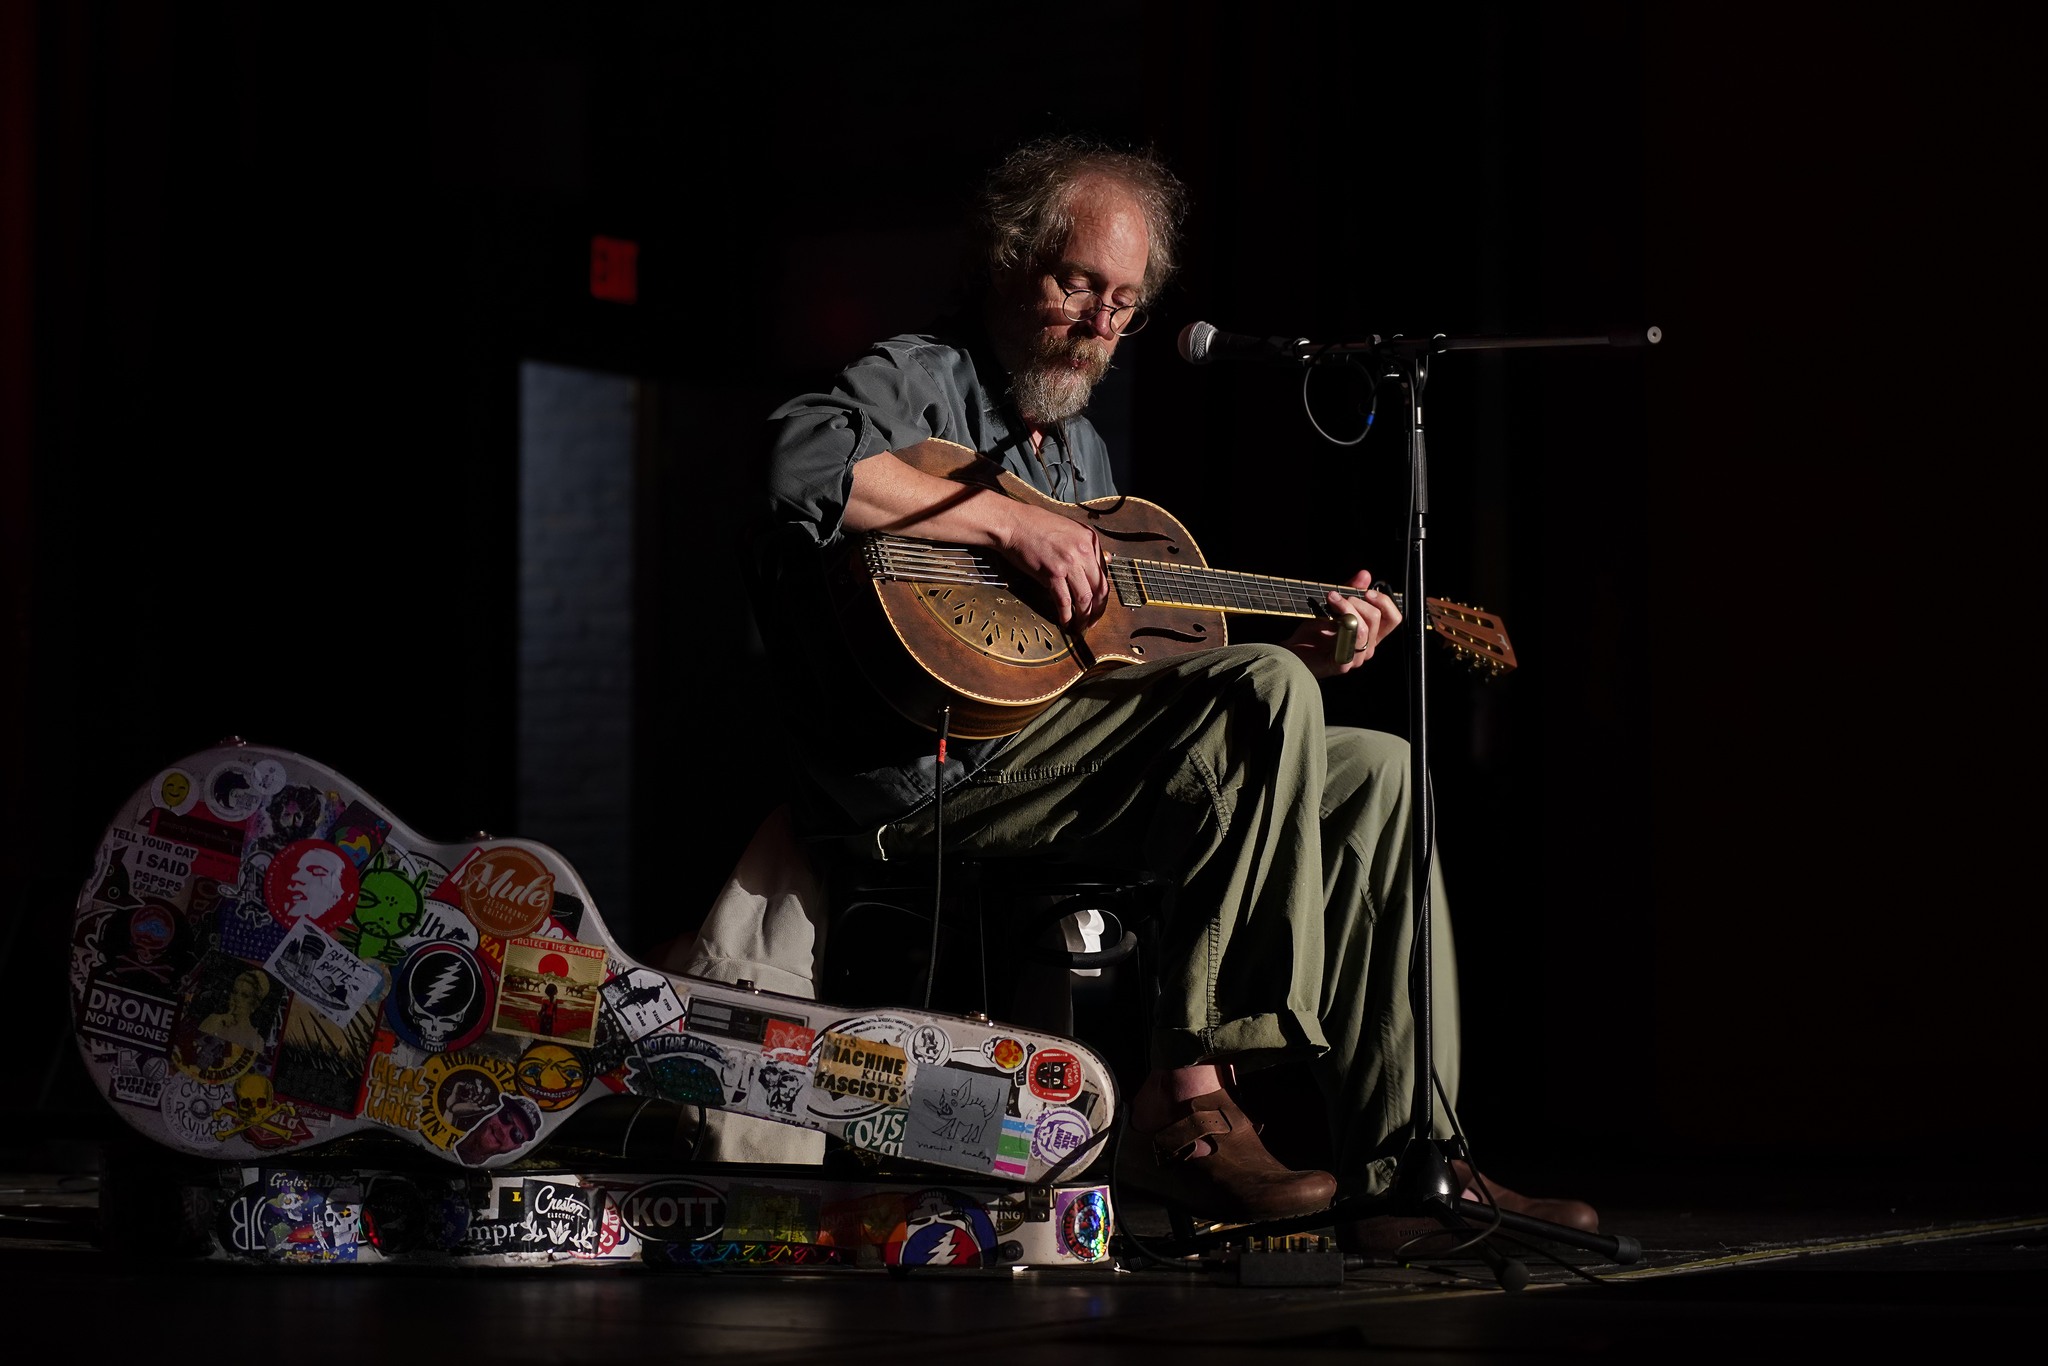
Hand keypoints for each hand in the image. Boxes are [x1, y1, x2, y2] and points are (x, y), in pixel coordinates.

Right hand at [995, 501, 1106, 625]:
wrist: (1013, 523)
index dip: (1102, 596)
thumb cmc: (1036, 524)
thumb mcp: (1070, 529)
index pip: (1104, 574)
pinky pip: (1064, 601)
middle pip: (1099, 590)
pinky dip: (1066, 615)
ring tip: (1080, 627)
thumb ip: (1088, 546)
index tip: (1098, 606)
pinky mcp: (1052, 573)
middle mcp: (1084, 551)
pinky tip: (1065, 622)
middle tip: (1092, 622)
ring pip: (1085, 598)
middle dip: (1097, 611)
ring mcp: (1069, 562)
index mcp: (1090, 540)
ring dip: (1084, 617)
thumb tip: (1107, 559)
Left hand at [1283, 569, 1401, 678]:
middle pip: (1378, 618)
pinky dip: (1341, 620)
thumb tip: (1365, 574)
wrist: (1291, 653)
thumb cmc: (1313, 633)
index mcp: (1370, 635)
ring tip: (1331, 598)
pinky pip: (1350, 640)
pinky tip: (1329, 613)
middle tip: (1338, 595)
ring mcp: (1356, 658)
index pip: (1393, 618)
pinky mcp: (1342, 664)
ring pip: (1365, 628)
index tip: (1366, 591)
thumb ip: (1351, 592)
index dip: (1384, 601)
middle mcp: (1367, 648)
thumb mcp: (1334, 607)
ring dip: (1347, 607)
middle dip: (1359, 600)